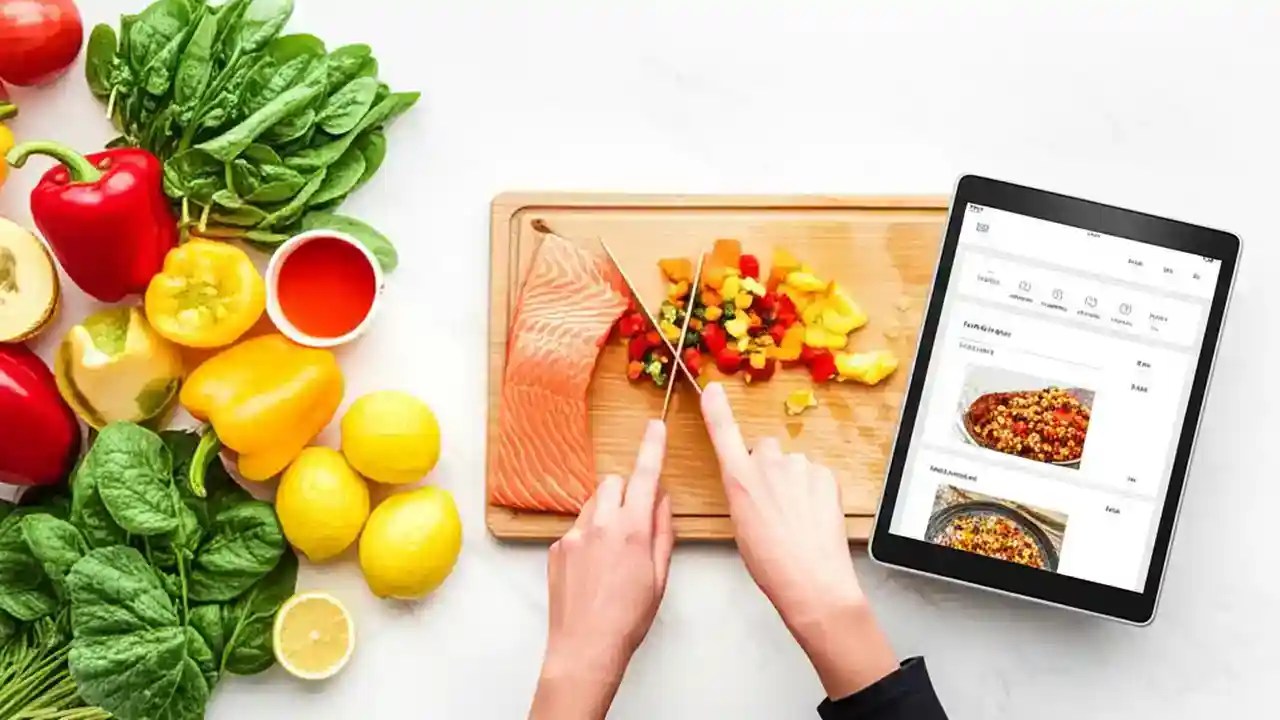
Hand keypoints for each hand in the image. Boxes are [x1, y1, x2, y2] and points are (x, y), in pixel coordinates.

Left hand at [529, 420, 674, 719]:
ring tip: (613, 554)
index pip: (646, 476)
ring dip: (606, 513)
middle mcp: (602, 524)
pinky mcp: (557, 546)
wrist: (586, 647)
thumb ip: (663, 531)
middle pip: (614, 482)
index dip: (652, 447)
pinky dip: (588, 536)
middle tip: (635, 521)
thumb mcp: (660, 575)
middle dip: (626, 491)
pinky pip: (577, 526)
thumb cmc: (629, 618)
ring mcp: (575, 533)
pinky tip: (593, 569)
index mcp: (634, 530)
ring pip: (594, 503)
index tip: (656, 426)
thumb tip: (663, 501)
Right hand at [700, 383, 897, 699]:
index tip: (713, 389)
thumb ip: (745, 494)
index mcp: (739, 480)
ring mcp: (798, 467)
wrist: (811, 581)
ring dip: (795, 482)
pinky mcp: (824, 474)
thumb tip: (756, 486)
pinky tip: (814, 516)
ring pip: (793, 464)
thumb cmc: (771, 564)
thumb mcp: (741, 527)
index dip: (716, 410)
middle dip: (770, 467)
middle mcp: (767, 465)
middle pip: (767, 450)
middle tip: (775, 503)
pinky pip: (816, 474)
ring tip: (798, 517)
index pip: (723, 434)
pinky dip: (815, 490)